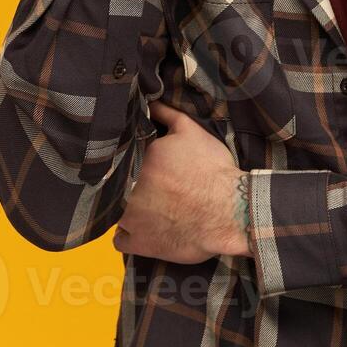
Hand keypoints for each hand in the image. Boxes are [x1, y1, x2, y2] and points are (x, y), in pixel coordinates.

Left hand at [114, 103, 250, 263]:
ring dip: (128, 210)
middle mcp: (127, 188)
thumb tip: (150, 102)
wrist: (231, 212)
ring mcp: (130, 219)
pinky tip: (148, 229)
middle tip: (154, 190)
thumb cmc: (213, 171)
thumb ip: (167, 114)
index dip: (133, 164)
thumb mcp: (193, 132)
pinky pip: (121, 240)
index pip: (124, 158)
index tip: (147, 169)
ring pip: (116, 212)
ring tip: (151, 210)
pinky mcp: (138, 244)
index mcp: (139, 159)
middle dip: (130, 186)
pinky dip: (131, 236)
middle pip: (118, 186)